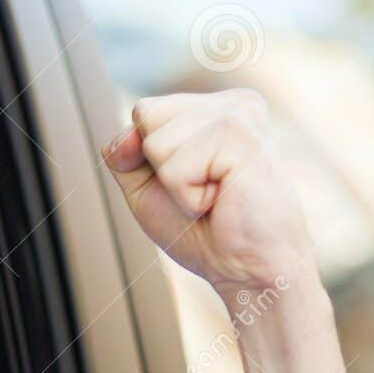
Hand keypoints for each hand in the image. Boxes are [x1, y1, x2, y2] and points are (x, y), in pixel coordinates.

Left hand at [101, 89, 316, 294]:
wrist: (249, 269)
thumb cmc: (203, 231)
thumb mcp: (146, 190)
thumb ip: (124, 156)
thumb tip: (126, 135)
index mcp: (213, 108)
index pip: (143, 112)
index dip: (145, 158)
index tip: (190, 182)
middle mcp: (231, 102)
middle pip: (145, 115)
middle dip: (159, 168)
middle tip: (204, 190)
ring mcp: (240, 113)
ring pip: (155, 142)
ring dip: (176, 186)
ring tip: (216, 196)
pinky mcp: (242, 135)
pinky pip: (175, 168)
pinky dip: (188, 197)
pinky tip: (223, 199)